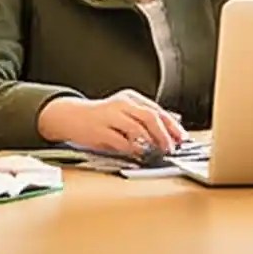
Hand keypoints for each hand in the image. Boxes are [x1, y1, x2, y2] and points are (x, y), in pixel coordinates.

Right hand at [36, 89, 186, 156]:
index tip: (181, 139)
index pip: (158, 110)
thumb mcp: (124, 113)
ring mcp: (110, 116)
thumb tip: (169, 134)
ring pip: (137, 128)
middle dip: (164, 135)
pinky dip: (132, 149)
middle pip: (150, 117)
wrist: (71, 116)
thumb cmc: (101, 118)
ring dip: (150, 143)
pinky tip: (138, 155)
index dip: (172, 126)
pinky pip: (120, 141)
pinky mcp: (100, 130)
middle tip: (170, 148)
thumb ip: (143, 121)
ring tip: (157, 153)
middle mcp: (122, 104)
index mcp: (131, 98)